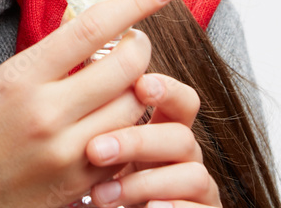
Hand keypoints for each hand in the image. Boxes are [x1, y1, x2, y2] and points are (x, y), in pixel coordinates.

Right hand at [0, 0, 177, 207]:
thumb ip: (48, 60)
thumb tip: (92, 33)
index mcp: (22, 76)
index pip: (93, 28)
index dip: (136, 2)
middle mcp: (47, 112)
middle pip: (126, 67)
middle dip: (140, 49)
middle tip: (134, 43)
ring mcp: (67, 151)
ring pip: (133, 107)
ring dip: (137, 89)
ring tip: (120, 84)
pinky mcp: (79, 183)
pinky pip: (124, 147)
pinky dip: (126, 128)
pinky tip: (110, 122)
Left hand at [85, 73, 221, 207]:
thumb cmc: (113, 176)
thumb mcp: (109, 147)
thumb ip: (106, 123)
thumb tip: (79, 92)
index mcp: (170, 130)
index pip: (184, 100)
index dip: (169, 90)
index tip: (139, 85)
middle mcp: (189, 156)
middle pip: (182, 137)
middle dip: (138, 143)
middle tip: (95, 151)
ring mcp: (201, 187)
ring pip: (192, 176)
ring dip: (144, 185)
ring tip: (101, 195)